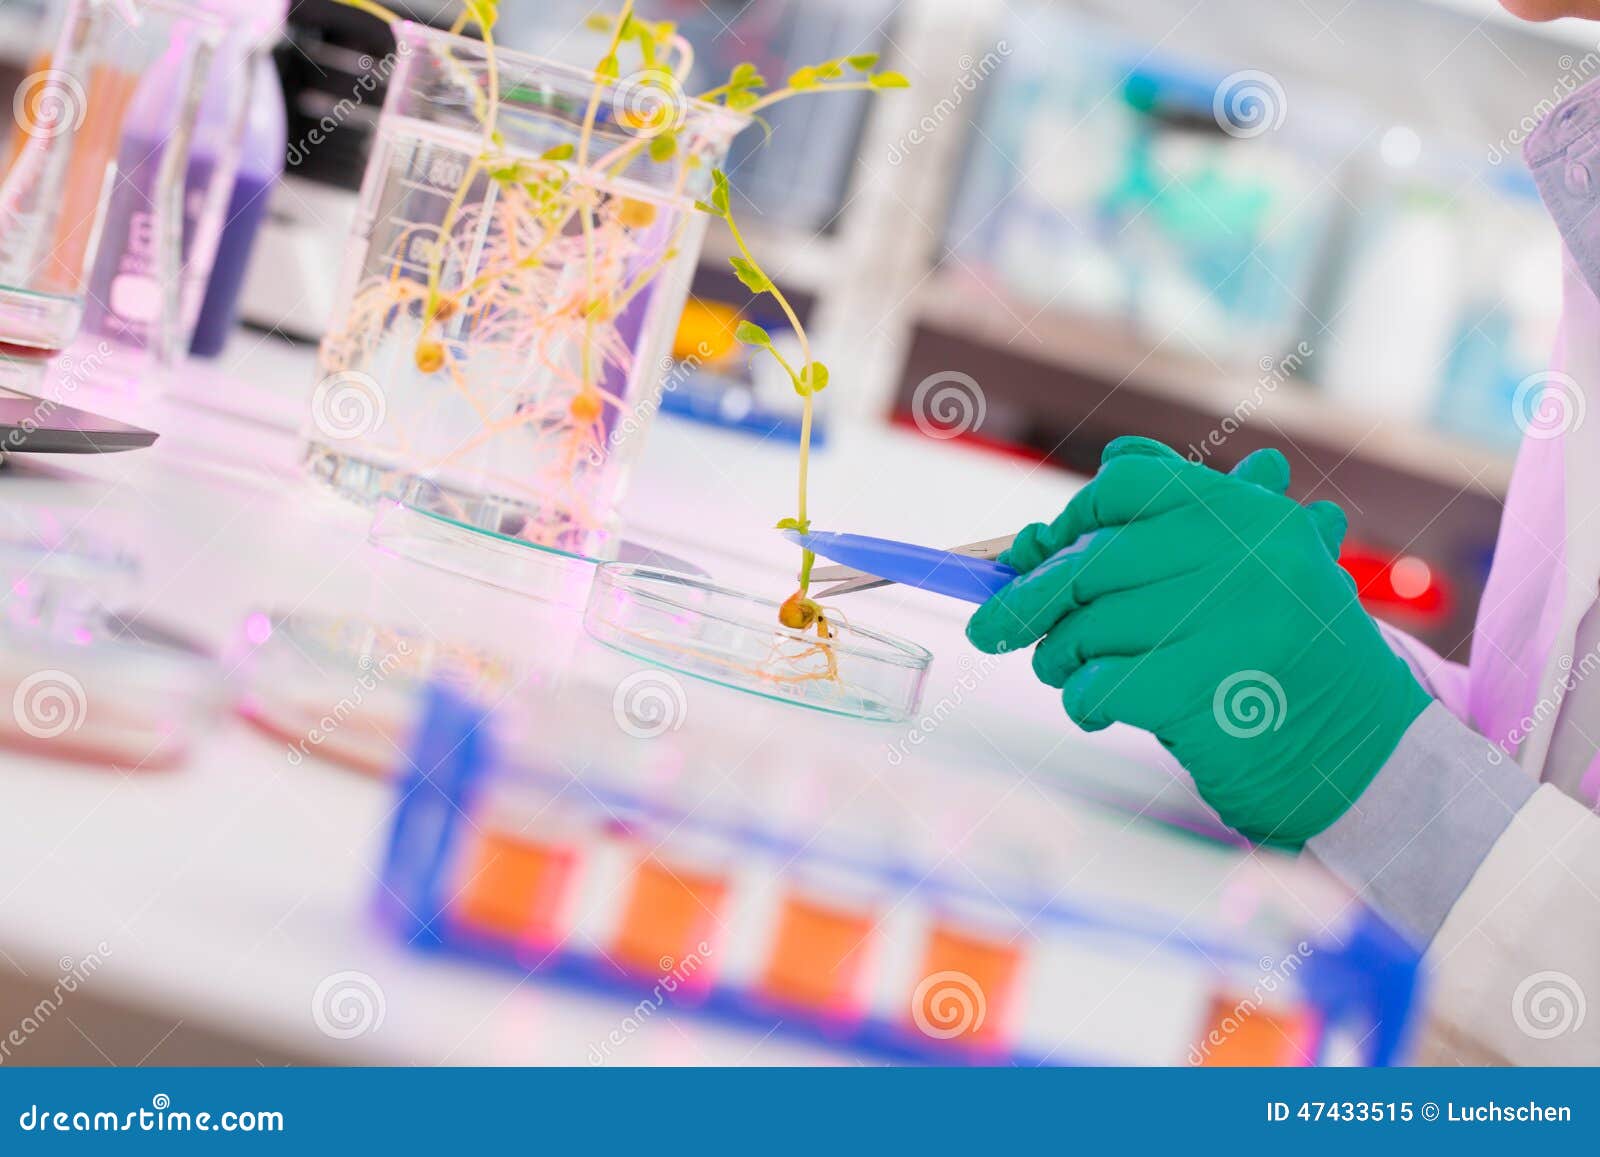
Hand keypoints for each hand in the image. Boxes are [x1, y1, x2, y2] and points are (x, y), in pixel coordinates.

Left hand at [966, 436, 1430, 847]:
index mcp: (1250, 515)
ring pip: (1085, 628)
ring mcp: (1225, 621)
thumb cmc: (1284, 667)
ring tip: (1072, 676)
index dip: (1070, 522)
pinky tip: (1099, 712)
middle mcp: (1242, 554)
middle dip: (1031, 602)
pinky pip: (1098, 685)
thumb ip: (1167, 529)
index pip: (1128, 487)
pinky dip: (1083, 702)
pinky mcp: (1202, 688)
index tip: (1037, 554)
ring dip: (1058, 659)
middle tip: (995, 629)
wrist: (1367, 764)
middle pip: (1091, 563)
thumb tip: (1055, 514)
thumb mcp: (1248, 578)